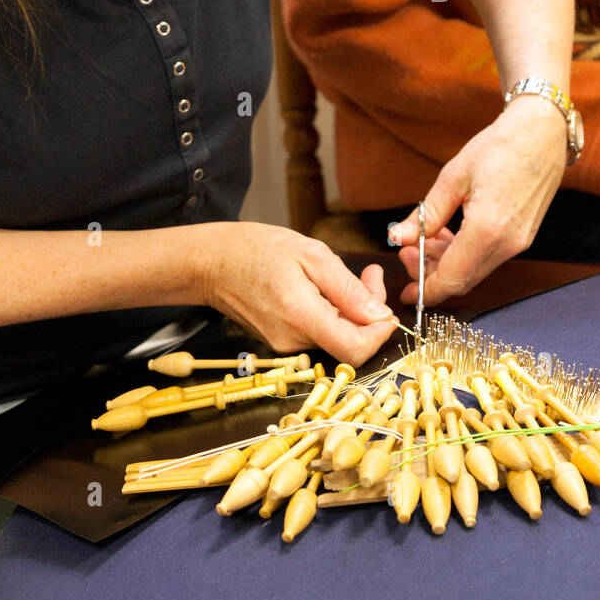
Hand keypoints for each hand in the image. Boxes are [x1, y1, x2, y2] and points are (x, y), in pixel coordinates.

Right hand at [188, 222, 397, 363]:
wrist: (213, 262)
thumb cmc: (258, 250)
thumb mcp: (311, 255)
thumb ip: (348, 289)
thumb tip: (380, 316)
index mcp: (301, 317)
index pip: (355, 350)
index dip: (379, 333)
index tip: (387, 307)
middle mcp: (293, 341)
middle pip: (349, 341)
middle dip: (369, 311)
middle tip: (370, 274)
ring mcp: (286, 346)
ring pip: (336, 336)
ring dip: (352, 309)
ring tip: (347, 274)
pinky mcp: (282, 342)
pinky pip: (320, 332)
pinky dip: (333, 312)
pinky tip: (327, 287)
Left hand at [388, 100, 566, 305]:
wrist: (543, 133)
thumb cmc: (500, 146)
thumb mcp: (454, 176)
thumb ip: (426, 214)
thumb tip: (398, 238)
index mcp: (487, 229)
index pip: (452, 278)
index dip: (425, 291)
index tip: (405, 293)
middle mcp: (508, 244)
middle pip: (463, 279)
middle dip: (431, 273)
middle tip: (408, 252)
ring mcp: (519, 243)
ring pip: (475, 269)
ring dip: (447, 262)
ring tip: (424, 238)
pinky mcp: (523, 237)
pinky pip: (488, 256)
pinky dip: (465, 253)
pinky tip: (448, 234)